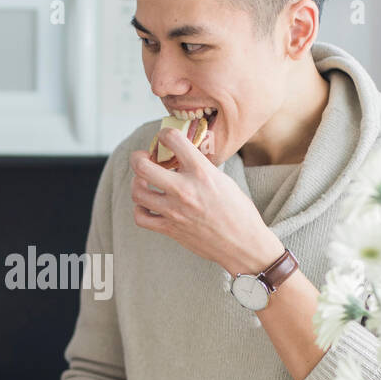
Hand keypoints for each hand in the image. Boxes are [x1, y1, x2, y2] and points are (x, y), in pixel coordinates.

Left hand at [130, 126, 283, 275]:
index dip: (165, 134)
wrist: (243, 244)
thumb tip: (183, 158)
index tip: (165, 138)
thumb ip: (200, 167)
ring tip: (144, 182)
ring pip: (137, 192)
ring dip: (137, 184)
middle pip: (142, 167)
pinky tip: (147, 205)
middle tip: (143, 158)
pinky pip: (140, 217)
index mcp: (201, 171)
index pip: (173, 139)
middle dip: (138, 158)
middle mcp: (184, 189)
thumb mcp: (224, 180)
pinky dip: (139, 209)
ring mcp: (174, 211)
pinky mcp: (170, 229)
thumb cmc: (239, 212)